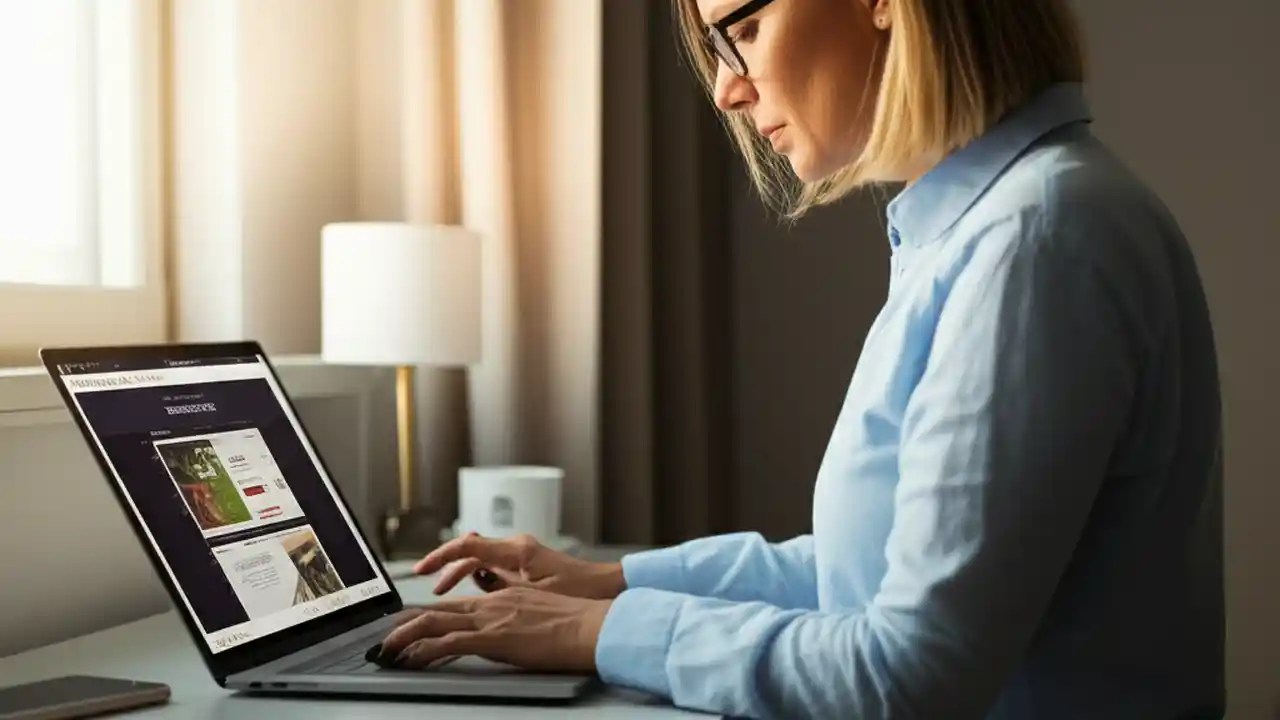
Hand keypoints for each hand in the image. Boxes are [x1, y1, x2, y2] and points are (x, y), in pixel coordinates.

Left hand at [375, 587, 610, 671]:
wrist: (590, 626)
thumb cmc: (574, 621)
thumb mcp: (539, 610)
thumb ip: (516, 613)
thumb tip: (505, 627)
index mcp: (501, 596)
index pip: (455, 603)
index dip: (428, 614)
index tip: (411, 626)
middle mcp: (490, 602)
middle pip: (437, 609)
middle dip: (406, 625)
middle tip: (387, 639)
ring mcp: (490, 618)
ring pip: (434, 622)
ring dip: (405, 637)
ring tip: (388, 650)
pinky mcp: (493, 638)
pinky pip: (449, 642)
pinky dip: (424, 650)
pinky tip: (412, 659)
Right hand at [415, 532, 625, 598]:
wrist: (606, 589)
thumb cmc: (579, 590)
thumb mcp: (536, 593)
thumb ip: (503, 586)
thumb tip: (475, 579)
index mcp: (517, 550)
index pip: (469, 545)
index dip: (442, 556)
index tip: (422, 569)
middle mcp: (517, 548)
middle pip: (470, 551)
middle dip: (446, 566)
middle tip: (427, 584)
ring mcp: (521, 557)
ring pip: (480, 560)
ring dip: (461, 574)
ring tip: (444, 591)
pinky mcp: (526, 567)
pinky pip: (494, 568)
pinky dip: (479, 579)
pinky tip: (474, 594)